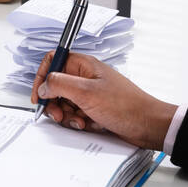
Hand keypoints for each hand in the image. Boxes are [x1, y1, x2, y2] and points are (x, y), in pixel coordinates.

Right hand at [31, 51, 176, 149]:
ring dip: (67, 115)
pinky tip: (88, 125)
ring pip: (64, 102)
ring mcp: (90, 93)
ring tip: (79, 120)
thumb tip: (44, 85)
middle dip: (54, 102)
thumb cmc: (126, 106)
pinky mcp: (94, 108)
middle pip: (56, 85)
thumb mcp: (86, 93)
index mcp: (84, 65)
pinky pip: (76, 114)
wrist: (148, 125)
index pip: (53, 61)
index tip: (39, 94)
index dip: (42, 76)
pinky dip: (78, 121)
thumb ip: (59, 85)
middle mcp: (86, 77)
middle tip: (58, 113)